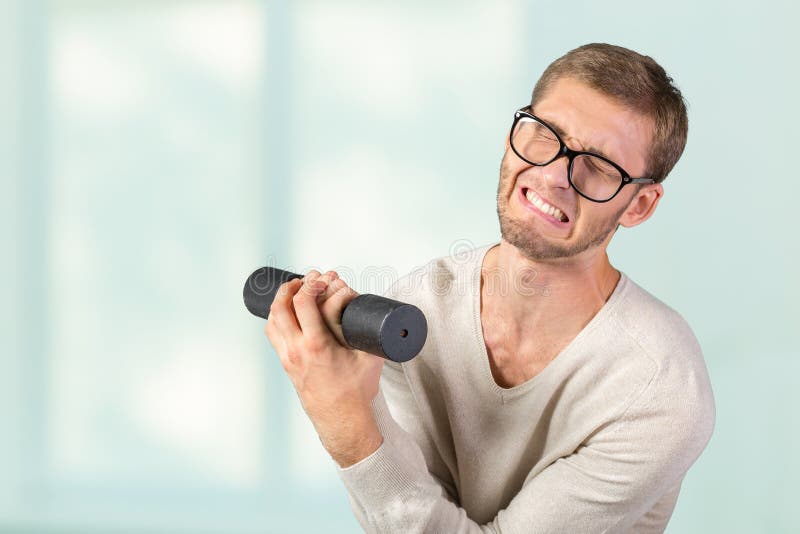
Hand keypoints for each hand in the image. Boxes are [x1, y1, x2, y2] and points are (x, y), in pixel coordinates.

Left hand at [264, 270, 383, 466]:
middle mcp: (296, 350)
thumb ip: (370, 333)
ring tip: (297, 290)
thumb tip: (374, 311)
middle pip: (281, 306)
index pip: (304, 302)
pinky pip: (274, 334)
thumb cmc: (357, 392)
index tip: (325, 280)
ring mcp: (287, 358)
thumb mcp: (370, 358)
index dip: (313, 284)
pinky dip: (278, 317)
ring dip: (282, 300)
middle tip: (309, 279)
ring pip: (272, 319)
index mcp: (316, 345)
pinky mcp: (286, 364)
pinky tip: (290, 311)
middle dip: (294, 286)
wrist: (342, 421)